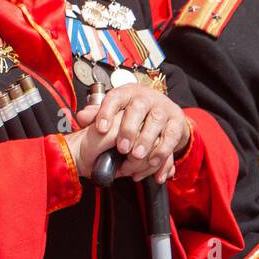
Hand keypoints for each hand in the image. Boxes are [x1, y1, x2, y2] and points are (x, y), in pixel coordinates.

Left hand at [72, 84, 191, 183]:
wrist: (163, 112)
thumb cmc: (131, 113)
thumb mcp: (114, 110)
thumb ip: (96, 114)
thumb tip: (81, 117)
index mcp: (127, 93)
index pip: (115, 97)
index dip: (106, 112)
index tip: (100, 129)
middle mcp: (146, 97)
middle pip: (138, 108)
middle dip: (129, 129)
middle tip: (122, 149)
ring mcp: (164, 108)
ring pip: (157, 122)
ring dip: (147, 141)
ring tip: (137, 157)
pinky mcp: (177, 122)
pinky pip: (172, 137)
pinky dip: (164, 153)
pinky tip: (154, 165)